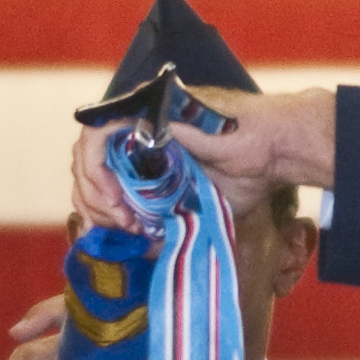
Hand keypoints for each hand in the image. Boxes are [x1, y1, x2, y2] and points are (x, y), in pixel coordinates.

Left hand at [69, 85, 335, 229]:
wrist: (273, 150)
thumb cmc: (248, 173)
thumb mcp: (196, 209)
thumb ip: (166, 222)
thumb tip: (139, 250)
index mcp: (148, 150)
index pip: (100, 175)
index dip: (98, 207)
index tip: (120, 233)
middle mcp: (139, 130)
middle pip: (85, 165)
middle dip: (93, 205)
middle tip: (121, 229)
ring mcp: (139, 114)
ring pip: (85, 150)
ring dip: (94, 192)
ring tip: (122, 217)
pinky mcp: (141, 108)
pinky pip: (96, 134)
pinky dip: (96, 170)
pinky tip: (117, 199)